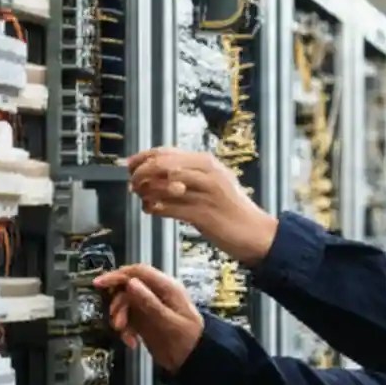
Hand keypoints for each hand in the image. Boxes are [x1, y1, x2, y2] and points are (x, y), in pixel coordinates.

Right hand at [93, 264, 204, 372]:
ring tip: (125, 335)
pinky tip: (132, 342)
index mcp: (167, 288)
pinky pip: (128, 319)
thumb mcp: (168, 322)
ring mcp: (150, 307)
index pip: (138, 272)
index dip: (117, 275)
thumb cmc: (187, 340)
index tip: (99, 284)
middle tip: (117, 323)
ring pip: (125, 304)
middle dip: (118, 304)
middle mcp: (157, 294)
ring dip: (120, 318)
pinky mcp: (146, 321)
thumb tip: (131, 283)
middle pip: (128, 288)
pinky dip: (126, 330)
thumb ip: (149, 302)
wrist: (194, 361)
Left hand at [126, 147, 278, 265]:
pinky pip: (169, 208)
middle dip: (140, 174)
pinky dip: (155, 208)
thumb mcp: (212, 182)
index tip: (129, 166)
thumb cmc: (231, 210)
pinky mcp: (203, 214)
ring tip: (142, 198)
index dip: (142, 157)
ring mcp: (205, 193)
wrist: (255, 232)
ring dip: (146, 192)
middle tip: (133, 185)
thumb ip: (187, 174)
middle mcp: (206, 173)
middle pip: (161, 165)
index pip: (166, 152)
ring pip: (163, 186)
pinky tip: (152, 210)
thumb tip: (154, 169)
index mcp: (207, 162)